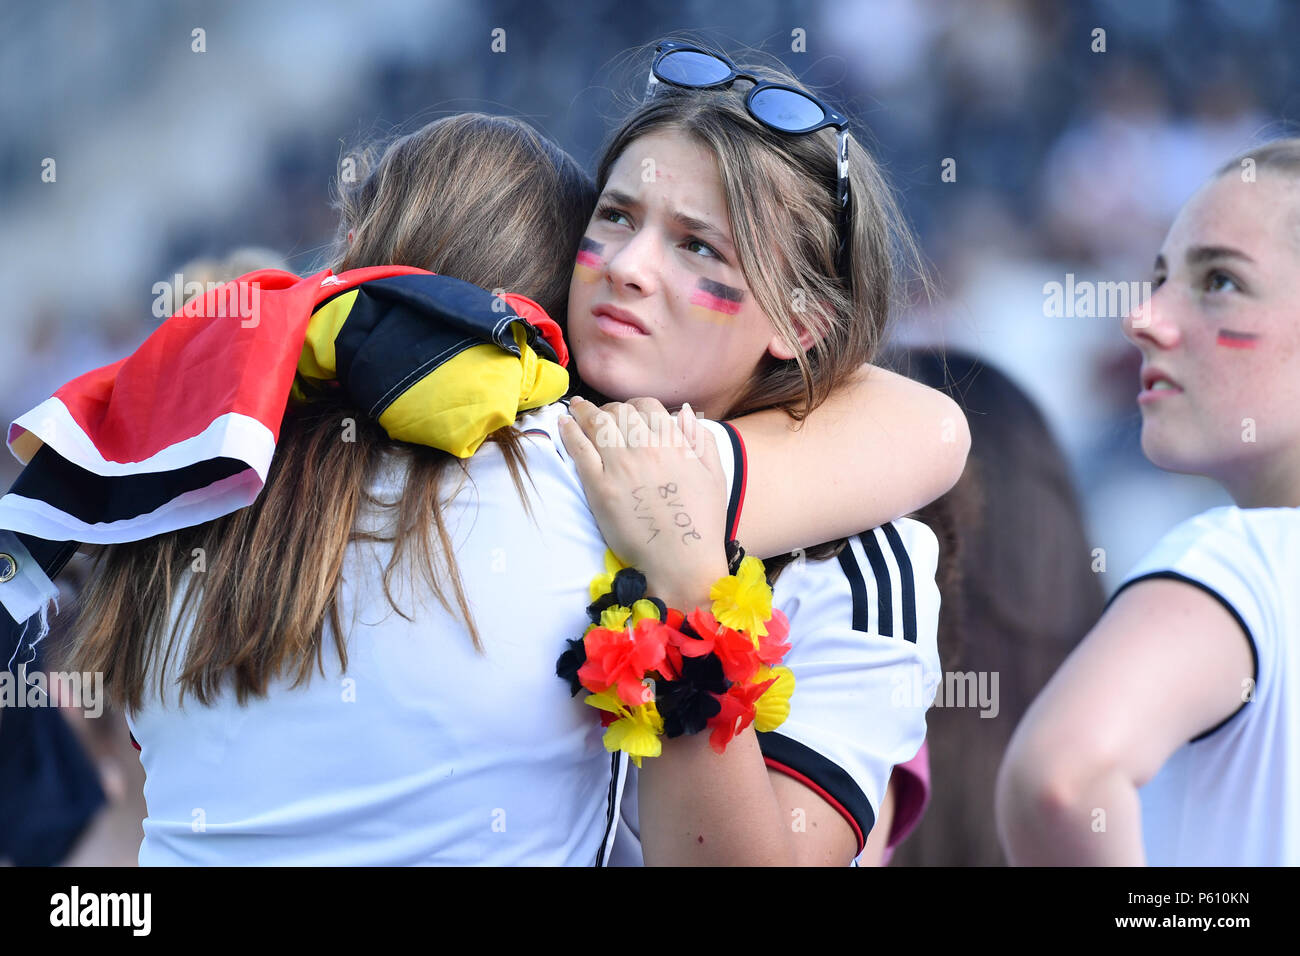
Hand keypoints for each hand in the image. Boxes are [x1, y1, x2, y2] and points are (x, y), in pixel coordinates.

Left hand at [559, 396, 728, 606]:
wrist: (682, 561)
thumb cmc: (703, 523)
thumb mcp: (714, 476)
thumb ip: (702, 440)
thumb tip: (685, 412)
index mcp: (674, 443)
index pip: (648, 406)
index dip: (636, 405)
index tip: (629, 412)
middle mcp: (645, 448)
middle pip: (619, 412)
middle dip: (610, 409)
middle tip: (601, 414)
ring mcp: (619, 466)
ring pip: (597, 424)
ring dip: (585, 412)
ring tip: (577, 408)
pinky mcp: (599, 487)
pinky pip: (580, 450)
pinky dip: (570, 432)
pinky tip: (564, 423)